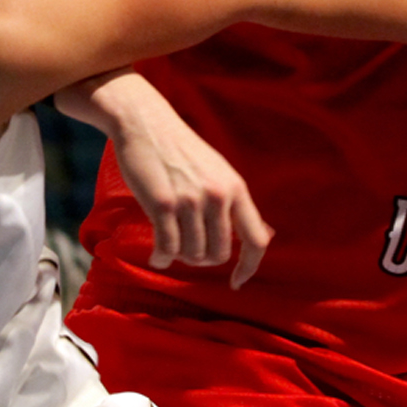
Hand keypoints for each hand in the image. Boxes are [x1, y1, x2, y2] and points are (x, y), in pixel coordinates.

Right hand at [58, 70, 272, 288]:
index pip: (256, 240)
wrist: (145, 124)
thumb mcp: (218, 171)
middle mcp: (218, 196)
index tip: (237, 282)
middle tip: (187, 249)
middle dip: (202, 260)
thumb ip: (234, 202)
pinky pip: (167, 249)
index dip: (249, 267)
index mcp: (236, 188)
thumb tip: (261, 236)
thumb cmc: (181, 151)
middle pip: (219, 254)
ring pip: (192, 254)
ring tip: (169, 244)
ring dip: (179, 257)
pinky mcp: (162, 204)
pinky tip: (156, 257)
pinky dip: (160, 259)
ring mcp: (190, 201)